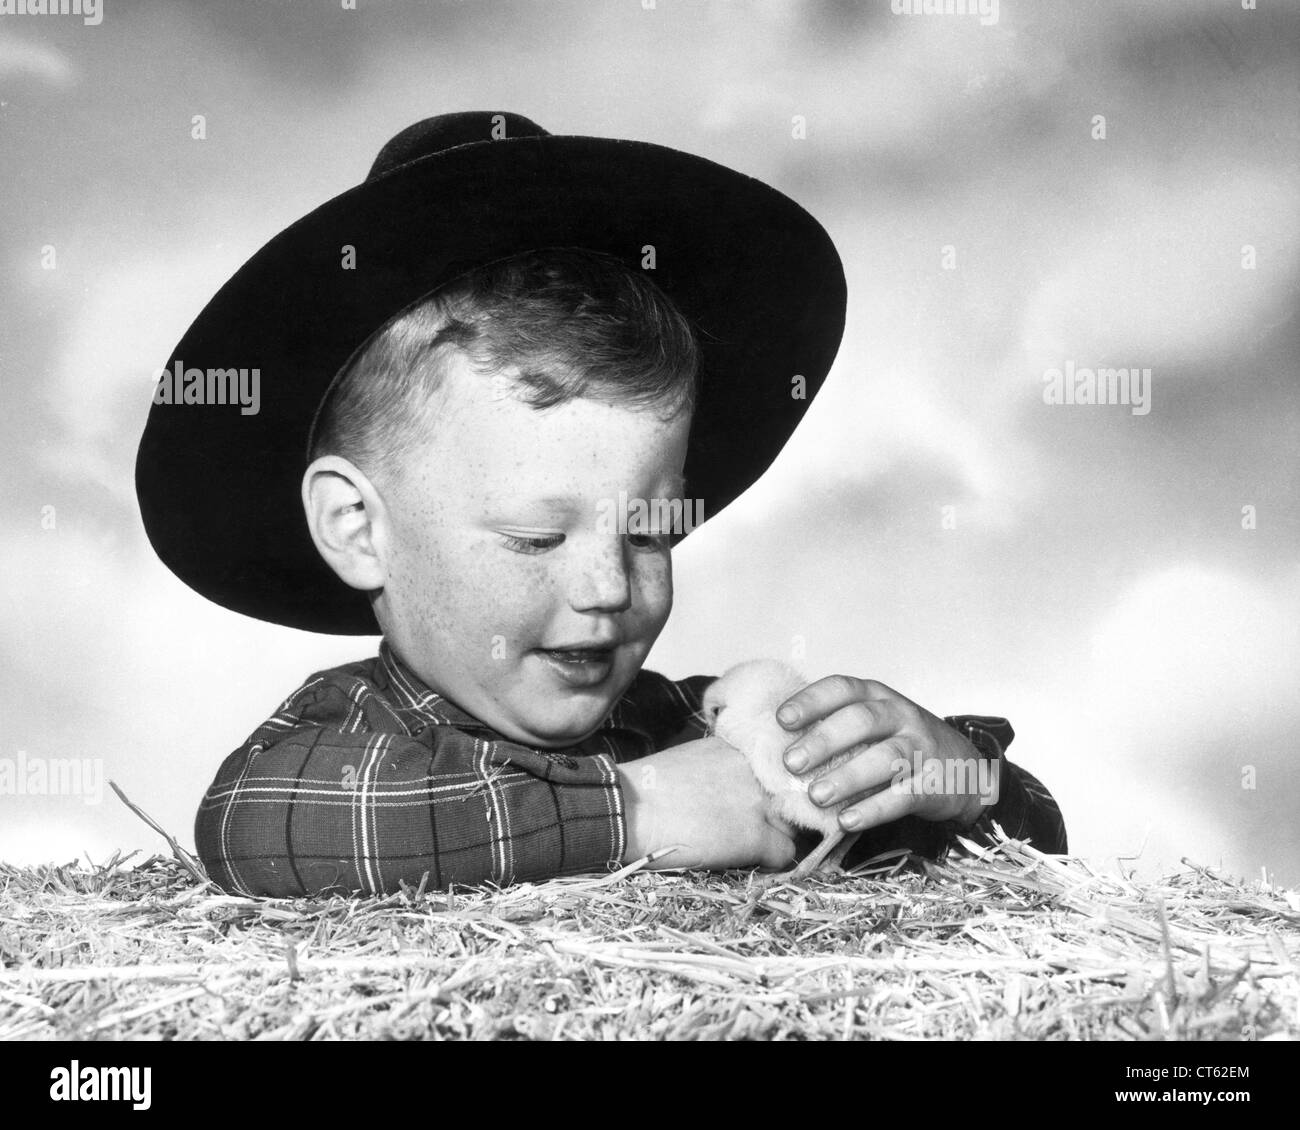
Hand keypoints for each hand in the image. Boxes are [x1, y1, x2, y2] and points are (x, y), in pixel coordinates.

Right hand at [617, 737, 796, 869]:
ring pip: (792, 823)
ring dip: (776, 835)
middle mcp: (755, 769)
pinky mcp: (755, 835)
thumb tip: (737, 785)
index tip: (759, 801)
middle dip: (777, 811)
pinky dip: (770, 860)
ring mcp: (758, 802)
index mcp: (738, 747)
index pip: (778, 768)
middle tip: (755, 825)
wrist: (629, 810)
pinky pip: (785, 853)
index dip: (771, 788)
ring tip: (749, 844)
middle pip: (788, 794)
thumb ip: (725, 764)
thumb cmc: (648, 787)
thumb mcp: (693, 757)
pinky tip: (746, 859)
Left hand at [775, 676, 994, 831]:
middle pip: (862, 720)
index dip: (812, 700)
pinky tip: (846, 821)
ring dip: (847, 776)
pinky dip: (873, 809)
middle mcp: (901, 716)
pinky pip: (903, 796)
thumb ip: (834, 726)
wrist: (964, 769)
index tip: (781, 719)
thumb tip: (775, 742)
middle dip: (823, 740)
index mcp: (878, 697)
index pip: (843, 688)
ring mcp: (921, 749)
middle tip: (790, 763)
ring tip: (815, 796)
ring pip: (885, 758)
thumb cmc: (900, 744)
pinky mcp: (934, 785)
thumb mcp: (873, 723)